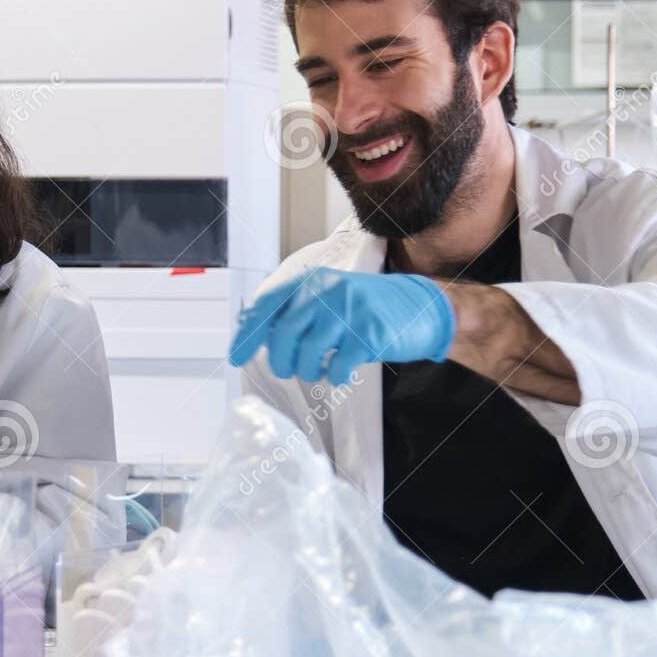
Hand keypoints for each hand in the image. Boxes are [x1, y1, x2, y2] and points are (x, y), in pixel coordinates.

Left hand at [228, 267, 455, 385]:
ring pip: (307, 354)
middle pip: (283, 335)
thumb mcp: (329, 299)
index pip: (267, 305)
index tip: (237, 358)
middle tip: (289, 370)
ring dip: (308, 371)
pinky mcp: (369, 333)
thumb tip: (255, 336)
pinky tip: (341, 371)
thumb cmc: (365, 310)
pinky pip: (336, 367)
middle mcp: (327, 291)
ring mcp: (349, 310)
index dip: (248, 334)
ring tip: (319, 369)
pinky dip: (334, 376)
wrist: (419, 307)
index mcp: (312, 280)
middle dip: (280, 361)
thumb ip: (296, 312)